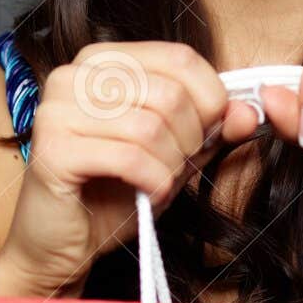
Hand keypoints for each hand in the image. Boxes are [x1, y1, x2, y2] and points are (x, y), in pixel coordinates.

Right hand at [0, 42, 258, 299]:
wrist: (59, 244)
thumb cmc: (111, 191)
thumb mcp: (172, 152)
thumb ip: (210, 127)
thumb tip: (250, 110)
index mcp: (102, 60)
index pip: (180, 58)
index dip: (211, 99)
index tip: (210, 134)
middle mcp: (74, 74)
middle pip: (170, 93)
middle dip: (190, 140)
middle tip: (177, 168)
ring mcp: (57, 109)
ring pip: (152, 125)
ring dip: (171, 166)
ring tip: (160, 184)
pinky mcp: (52, 150)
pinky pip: (130, 157)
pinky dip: (153, 182)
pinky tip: (147, 195)